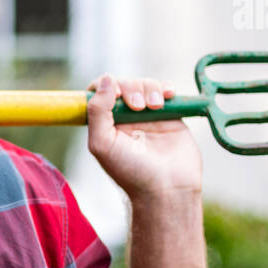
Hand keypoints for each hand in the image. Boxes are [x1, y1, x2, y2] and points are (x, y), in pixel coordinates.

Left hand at [85, 73, 202, 199]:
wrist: (168, 188)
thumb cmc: (131, 172)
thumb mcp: (102, 144)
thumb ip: (97, 111)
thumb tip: (106, 79)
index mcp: (105, 123)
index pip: (98, 92)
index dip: (105, 85)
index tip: (116, 94)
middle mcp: (125, 117)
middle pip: (124, 84)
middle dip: (131, 88)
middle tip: (138, 107)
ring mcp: (148, 115)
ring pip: (145, 84)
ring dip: (150, 88)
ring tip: (156, 106)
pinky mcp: (170, 115)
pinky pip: (166, 91)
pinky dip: (166, 87)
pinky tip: (168, 95)